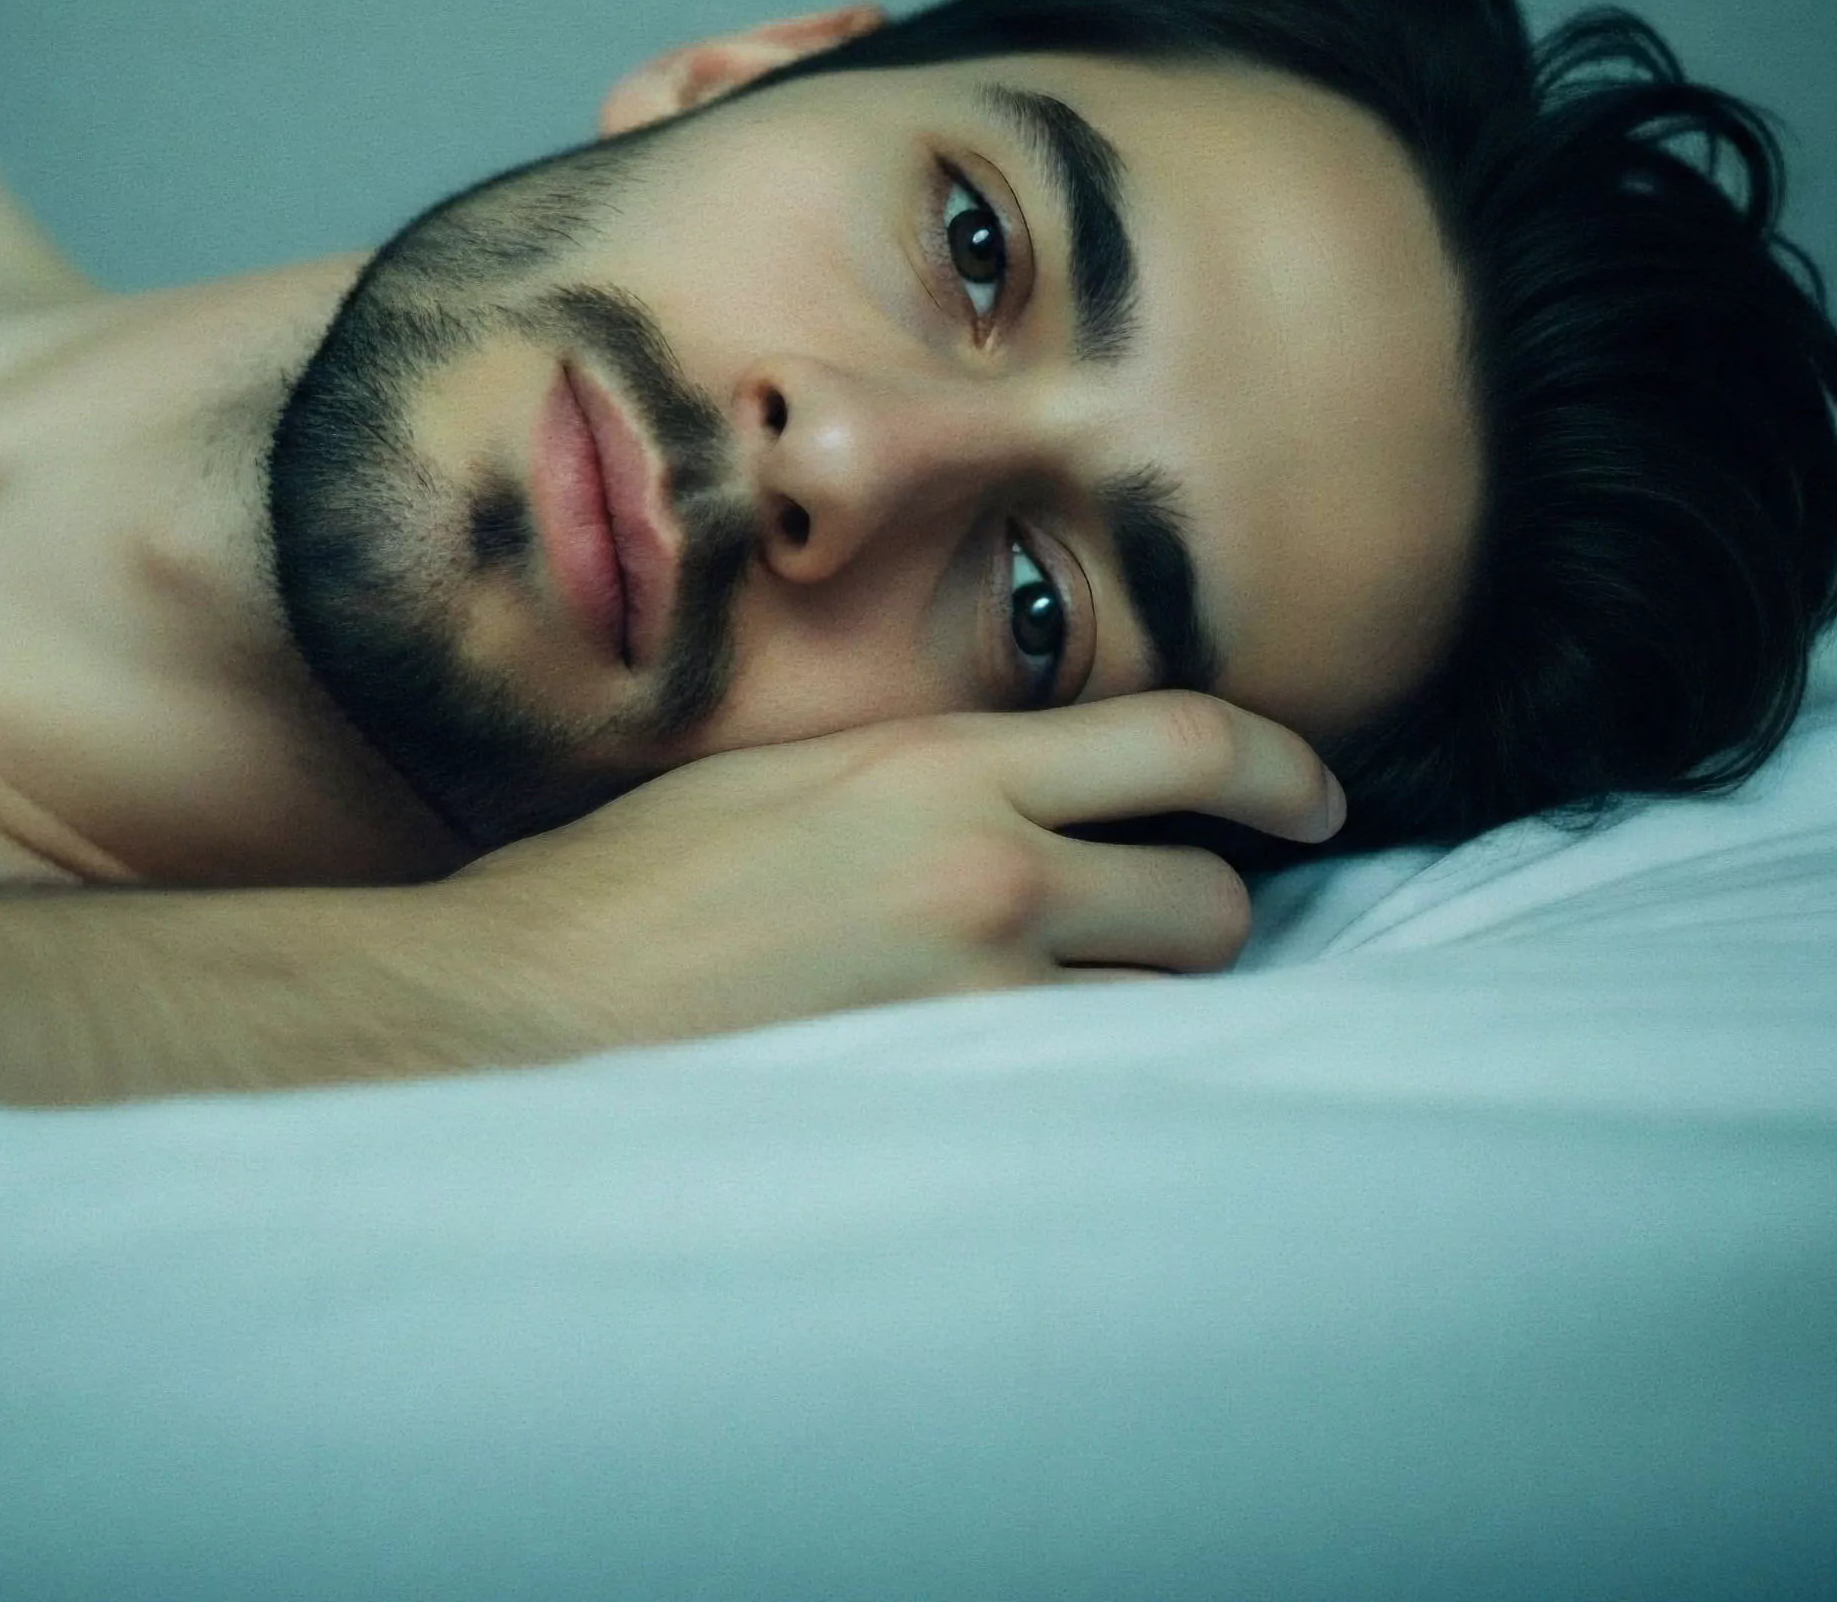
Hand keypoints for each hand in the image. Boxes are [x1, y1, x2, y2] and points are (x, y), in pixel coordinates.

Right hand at [437, 692, 1345, 1053]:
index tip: (1313, 801)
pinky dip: (1084, 1093)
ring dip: (1143, 1016)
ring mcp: (977, 992)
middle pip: (1210, 898)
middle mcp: (986, 863)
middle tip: (1144, 948)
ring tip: (1060, 1026)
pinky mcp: (951, 1095)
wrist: (523, 1003)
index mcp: (941, 759)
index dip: (1283, 770)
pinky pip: (1088, 1095)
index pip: (1186, 736)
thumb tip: (1024, 799)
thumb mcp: (789, 777)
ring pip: (1163, 1009)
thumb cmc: (628, 892)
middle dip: (1201, 923)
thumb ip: (923, 779)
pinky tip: (1024, 1101)